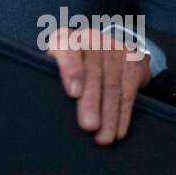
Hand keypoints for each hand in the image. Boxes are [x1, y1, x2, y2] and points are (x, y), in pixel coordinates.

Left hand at [45, 27, 151, 144]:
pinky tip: (118, 130)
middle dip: (91, 101)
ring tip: (103, 137)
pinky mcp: (131, 60)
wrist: (104, 49)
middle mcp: (90, 38)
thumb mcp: (55, 65)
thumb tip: (44, 107)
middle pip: (93, 70)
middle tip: (88, 126)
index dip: (71, 69)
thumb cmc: (71, 65)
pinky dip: (123, 113)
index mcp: (65, 38)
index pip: (67, 48)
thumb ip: (50, 77)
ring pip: (112, 83)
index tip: (73, 93)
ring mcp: (113, 46)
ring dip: (109, 114)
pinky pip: (129, 90)